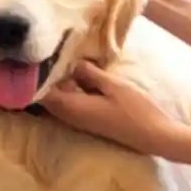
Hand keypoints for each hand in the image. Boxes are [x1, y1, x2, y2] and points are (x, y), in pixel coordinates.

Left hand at [40, 62, 178, 153]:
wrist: (154, 136)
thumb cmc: (135, 110)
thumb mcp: (113, 86)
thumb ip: (91, 74)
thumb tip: (73, 63)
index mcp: (72, 108)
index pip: (42, 95)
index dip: (36, 78)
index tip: (35, 59)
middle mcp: (71, 117)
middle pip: (48, 97)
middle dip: (46, 78)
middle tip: (49, 54)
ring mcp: (80, 120)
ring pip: (60, 100)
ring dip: (59, 83)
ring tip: (63, 60)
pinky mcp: (90, 120)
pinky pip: (71, 103)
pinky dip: (70, 90)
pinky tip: (80, 75)